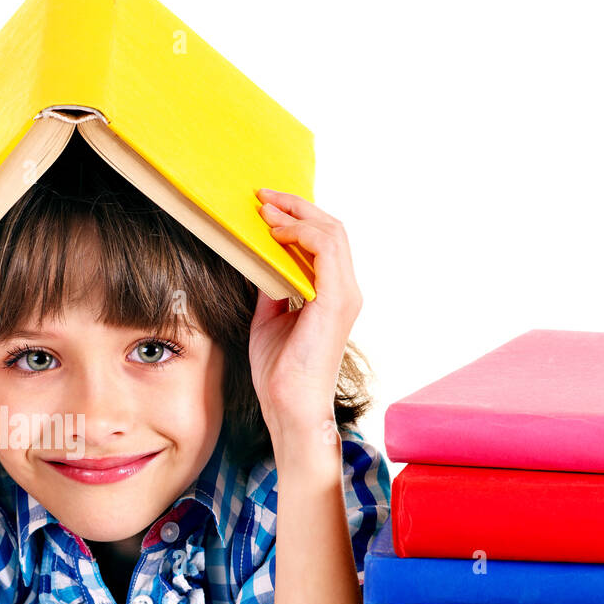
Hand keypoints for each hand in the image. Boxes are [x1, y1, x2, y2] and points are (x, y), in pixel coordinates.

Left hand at [248, 188, 362, 445]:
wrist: (288, 406)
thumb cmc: (279, 372)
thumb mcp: (268, 317)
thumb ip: (270, 287)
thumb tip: (258, 259)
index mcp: (331, 293)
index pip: (323, 241)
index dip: (297, 218)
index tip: (265, 207)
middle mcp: (344, 289)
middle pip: (330, 229)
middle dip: (296, 207)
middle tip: (264, 197)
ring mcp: (344, 294)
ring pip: (332, 233)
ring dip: (297, 215)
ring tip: (266, 208)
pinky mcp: (337, 300)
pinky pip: (326, 250)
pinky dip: (301, 234)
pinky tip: (276, 232)